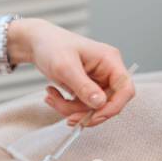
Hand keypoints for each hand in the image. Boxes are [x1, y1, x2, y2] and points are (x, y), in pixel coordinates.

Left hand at [14, 19, 136, 126]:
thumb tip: (100, 104)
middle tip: (67, 118)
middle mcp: (107, 71)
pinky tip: (51, 95)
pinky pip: (81, 104)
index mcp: (110, 61)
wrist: (36, 42)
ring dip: (70, 109)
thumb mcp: (65, 67)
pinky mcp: (86, 87)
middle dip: (86, 112)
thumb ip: (83, 86)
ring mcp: (97, 80)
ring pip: (92, 107)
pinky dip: (66, 105)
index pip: (125, 89)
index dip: (114, 107)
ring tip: (49, 97)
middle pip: (108, 103)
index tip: (94, 117)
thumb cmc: (51, 46)